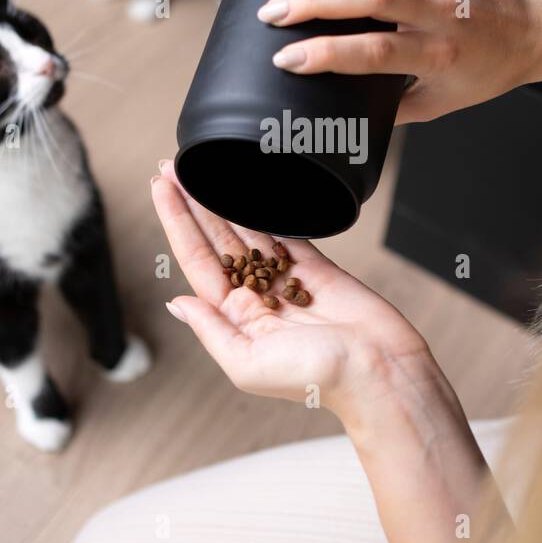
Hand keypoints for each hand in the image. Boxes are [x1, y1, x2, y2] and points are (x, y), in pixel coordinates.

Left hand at [150, 160, 442, 426]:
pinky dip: (266, 210)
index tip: (162, 189)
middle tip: (172, 166)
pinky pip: (285, 232)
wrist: (379, 370)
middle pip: (216, 240)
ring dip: (222, 202)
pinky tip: (247, 188)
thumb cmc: (317, 376)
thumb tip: (176, 303)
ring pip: (246, 230)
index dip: (177, 223)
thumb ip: (210, 330)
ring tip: (199, 169)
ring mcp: (286, 279)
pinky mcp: (317, 268)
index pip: (196, 261)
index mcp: (235, 319)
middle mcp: (256, 297)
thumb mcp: (247, 363)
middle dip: (193, 204)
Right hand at [255, 0, 541, 123]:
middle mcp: (441, 11)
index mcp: (440, 56)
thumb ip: (393, 110)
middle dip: (313, 1)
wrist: (532, 30)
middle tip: (269, 11)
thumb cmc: (484, 72)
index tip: (285, 59)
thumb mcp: (441, 103)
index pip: (376, 54)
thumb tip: (339, 117)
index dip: (327, 54)